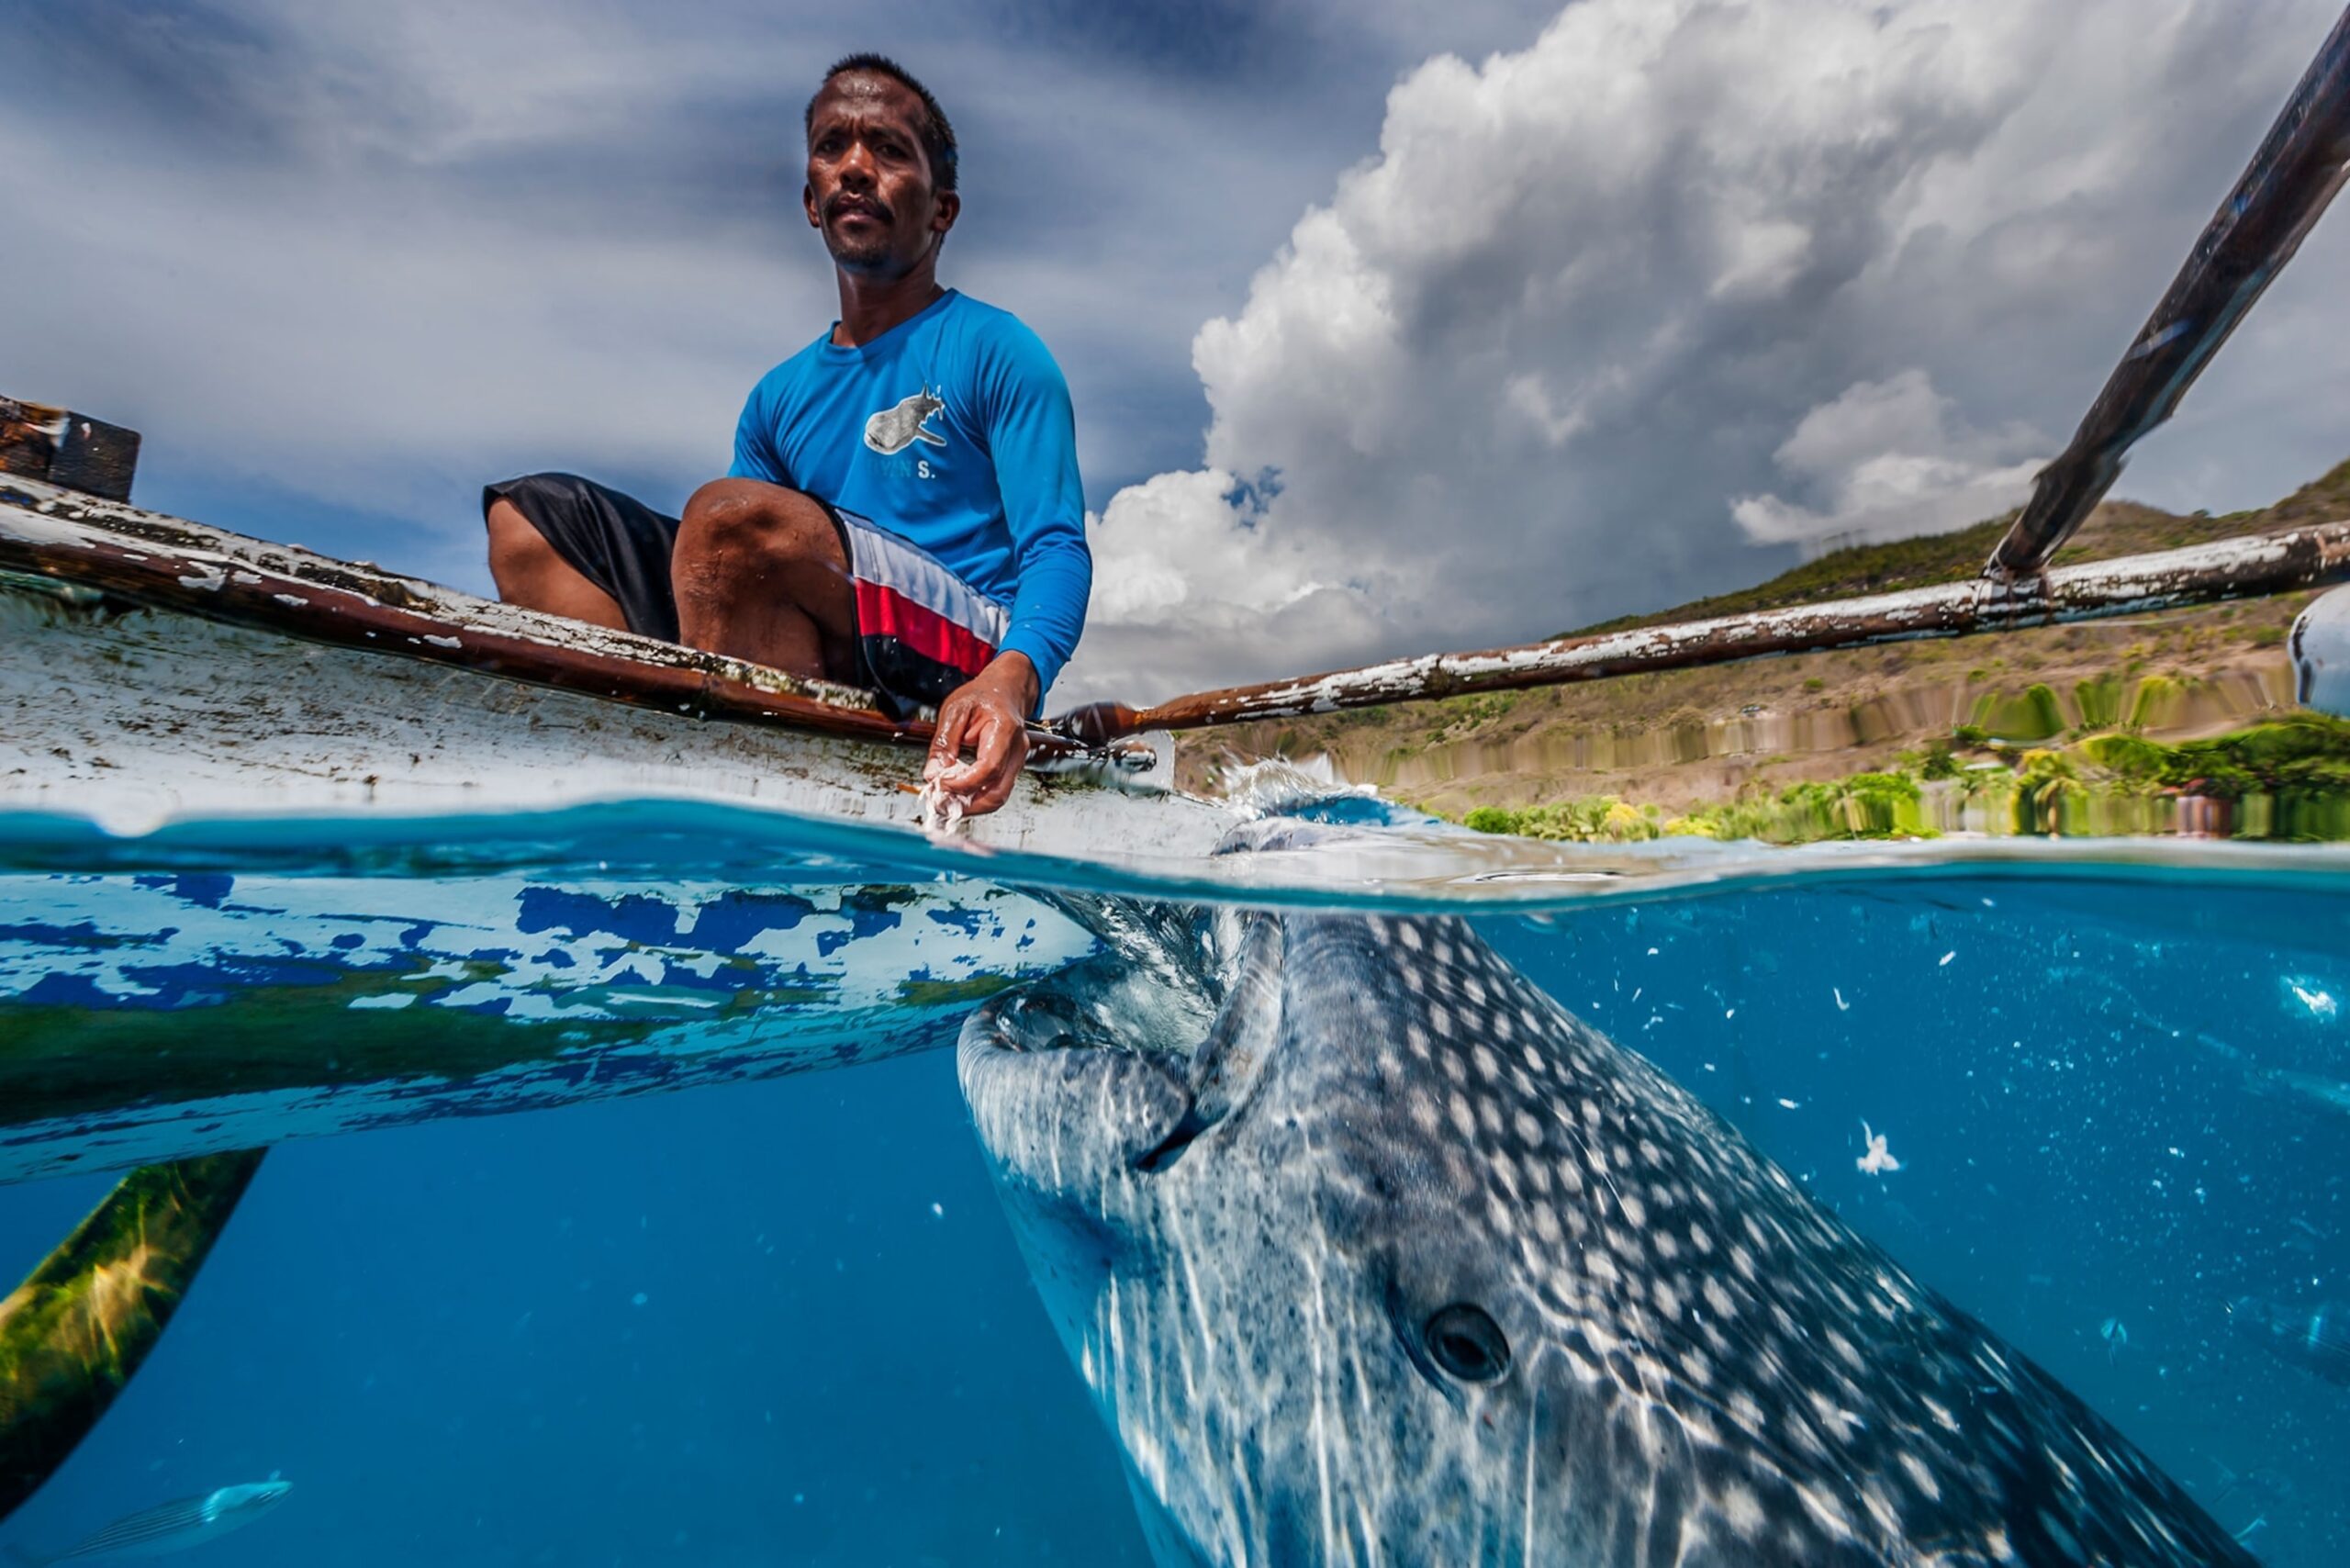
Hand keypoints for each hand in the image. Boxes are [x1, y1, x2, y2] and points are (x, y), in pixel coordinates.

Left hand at [923, 653, 1038, 816]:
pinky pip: (994, 790)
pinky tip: (956, 792)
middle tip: (940, 803)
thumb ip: (943, 744)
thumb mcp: (954, 711)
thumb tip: (933, 775)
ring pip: (997, 797)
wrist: (1005, 690)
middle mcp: (1016, 750)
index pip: (988, 768)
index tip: (940, 784)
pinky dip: (974, 796)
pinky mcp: (1010, 769)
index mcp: (1004, 729)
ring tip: (945, 799)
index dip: (962, 783)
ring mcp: (1017, 762)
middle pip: (997, 793)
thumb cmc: (982, 696)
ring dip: (970, 804)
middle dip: (967, 805)